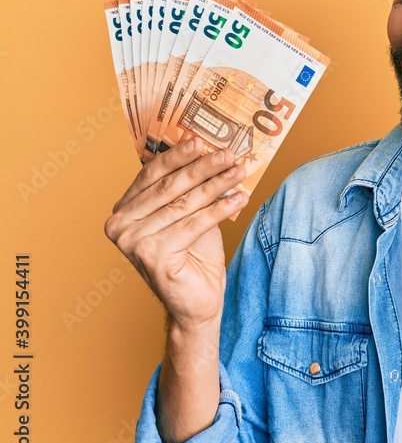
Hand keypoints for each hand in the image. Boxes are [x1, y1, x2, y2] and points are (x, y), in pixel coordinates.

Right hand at [104, 138, 247, 329]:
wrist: (197, 302)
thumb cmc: (193, 257)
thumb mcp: (190, 214)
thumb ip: (190, 189)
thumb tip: (211, 152)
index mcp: (123, 211)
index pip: (151, 175)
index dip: (178, 156)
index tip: (202, 140)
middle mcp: (120, 225)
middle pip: (169, 187)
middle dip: (203, 167)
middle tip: (229, 153)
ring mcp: (133, 242)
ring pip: (184, 203)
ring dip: (217, 184)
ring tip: (240, 171)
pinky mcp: (153, 256)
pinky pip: (195, 224)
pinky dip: (221, 208)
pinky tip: (240, 197)